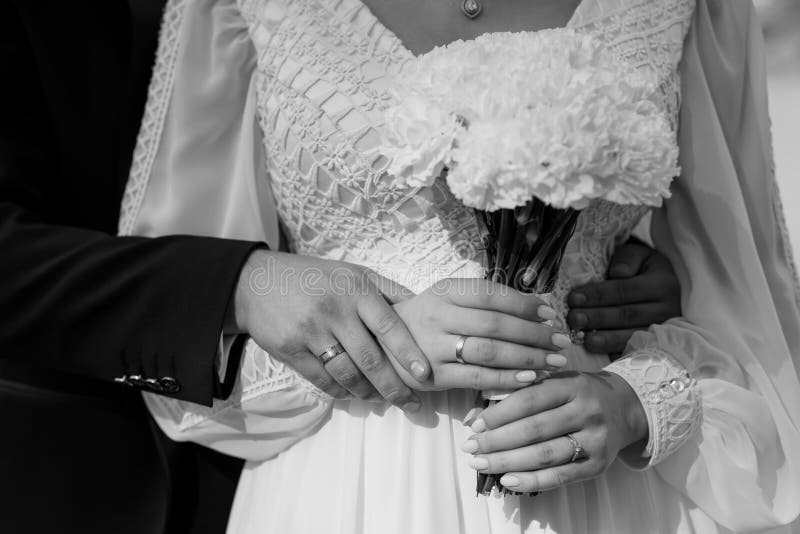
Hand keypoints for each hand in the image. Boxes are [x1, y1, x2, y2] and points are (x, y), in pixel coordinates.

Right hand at [228, 250, 429, 411]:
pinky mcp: (290, 349)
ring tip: (382, 399)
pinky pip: (321, 379)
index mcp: (355, 290)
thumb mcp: (353, 272)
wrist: (257, 282)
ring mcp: (310, 332)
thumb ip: (387, 289)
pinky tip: (353, 395)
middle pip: (369, 358)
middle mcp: (334, 311)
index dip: (407, 352)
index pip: (388, 325)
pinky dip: (340, 391)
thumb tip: (420, 307)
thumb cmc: (315, 277)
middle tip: (411, 403)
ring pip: (346, 373)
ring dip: (367, 392)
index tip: (424, 374)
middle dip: (393, 386)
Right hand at [392, 278, 572, 390]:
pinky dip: (507, 379)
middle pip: (495, 324)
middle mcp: (437, 316)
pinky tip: (530, 378)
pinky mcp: (433, 376)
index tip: (550, 314)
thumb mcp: (447, 299)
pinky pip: (477, 377)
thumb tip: (535, 305)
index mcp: (443, 291)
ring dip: (527, 357)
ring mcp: (433, 347)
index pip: (490, 294)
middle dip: (534, 334)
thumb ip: (483, 300)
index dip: (523, 304)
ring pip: (489, 352)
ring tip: (554, 361)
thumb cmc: (426, 319)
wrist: (380, 343)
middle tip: (561, 341)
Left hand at [462, 372, 647, 492]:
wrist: (625, 408)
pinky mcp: (598, 465)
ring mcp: (595, 440)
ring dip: (508, 462)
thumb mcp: (553, 383)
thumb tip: (473, 414)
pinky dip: (532, 480)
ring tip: (481, 464)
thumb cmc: (577, 394)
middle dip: (497, 440)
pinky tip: (508, 480)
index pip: (529, 399)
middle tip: (471, 448)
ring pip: (545, 454)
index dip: (499, 413)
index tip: (475, 425)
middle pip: (534, 429)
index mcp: (572, 384)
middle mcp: (586, 411)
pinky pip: (560, 476)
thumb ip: (516, 393)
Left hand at [567, 240, 680, 353]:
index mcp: (663, 284)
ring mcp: (664, 330)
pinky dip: (617, 353)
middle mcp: (667, 309)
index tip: (573, 298)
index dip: (598, 295)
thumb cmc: (646, 269)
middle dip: (597, 318)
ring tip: (585, 340)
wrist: (671, 287)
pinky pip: (637, 351)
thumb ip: (628, 259)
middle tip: (573, 319)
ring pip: (632, 336)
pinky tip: (601, 354)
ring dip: (606, 339)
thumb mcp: (641, 255)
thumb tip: (617, 272)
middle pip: (627, 315)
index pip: (625, 290)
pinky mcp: (658, 345)